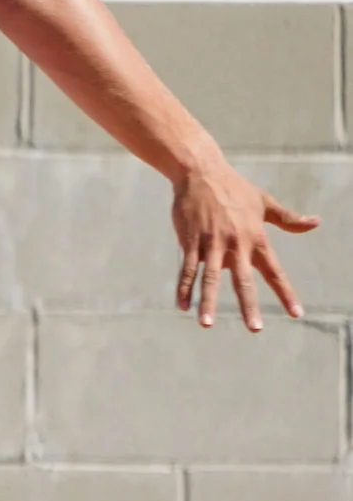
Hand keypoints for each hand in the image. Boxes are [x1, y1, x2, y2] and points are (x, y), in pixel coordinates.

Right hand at [170, 159, 316, 329]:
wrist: (201, 172)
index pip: (274, 271)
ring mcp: (210, 242)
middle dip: (249, 305)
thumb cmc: (235, 188)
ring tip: (207, 323)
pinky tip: (183, 305)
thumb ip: (289, 218)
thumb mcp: (264, 202)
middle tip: (255, 328)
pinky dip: (184, 287)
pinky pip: (188, 268)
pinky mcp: (190, 240)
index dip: (286, 293)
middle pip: (243, 280)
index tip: (296, 313)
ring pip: (209, 278)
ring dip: (208, 301)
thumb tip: (317, 223)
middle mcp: (235, 243)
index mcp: (256, 237)